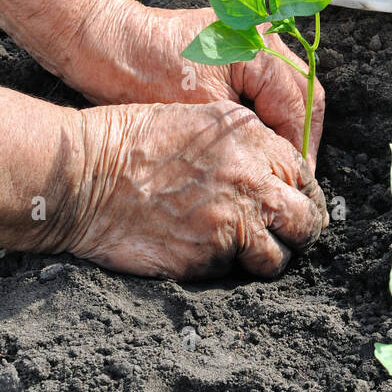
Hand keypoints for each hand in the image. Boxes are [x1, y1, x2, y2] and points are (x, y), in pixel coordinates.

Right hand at [63, 101, 328, 279]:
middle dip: (301, 231)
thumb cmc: (133, 142)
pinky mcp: (210, 257)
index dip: (302, 195)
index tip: (294, 206)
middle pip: (306, 220)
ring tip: (249, 253)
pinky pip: (237, 272)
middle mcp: (252, 180)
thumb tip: (276, 173)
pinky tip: (208, 255)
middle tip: (287, 237)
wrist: (84, 175)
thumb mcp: (200, 119)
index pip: (304, 176)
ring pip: (279, 257)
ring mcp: (234, 222)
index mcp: (253, 140)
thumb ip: (247, 144)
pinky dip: (228, 269)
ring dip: (269, 258)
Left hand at [68, 0, 325, 169]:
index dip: (301, 149)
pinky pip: (268, 83)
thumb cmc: (142, 76)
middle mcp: (265, 36)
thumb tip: (278, 168)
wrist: (103, 42)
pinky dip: (268, 112)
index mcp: (261, 49)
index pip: (300, 108)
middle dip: (301, 137)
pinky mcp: (237, 46)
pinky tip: (257, 139)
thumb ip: (249, 137)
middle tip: (294, 176)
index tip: (295, 182)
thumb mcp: (201, 117)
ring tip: (277, 162)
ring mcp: (253, 37)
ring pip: (289, 89)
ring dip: (286, 125)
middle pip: (305, 94)